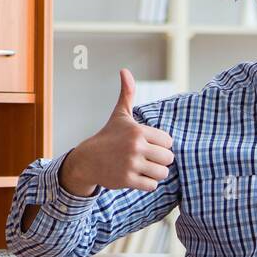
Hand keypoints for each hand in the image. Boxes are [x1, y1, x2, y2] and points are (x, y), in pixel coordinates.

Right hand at [59, 69, 174, 196]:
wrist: (88, 160)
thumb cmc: (108, 136)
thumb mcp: (119, 115)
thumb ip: (127, 93)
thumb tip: (124, 70)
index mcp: (137, 131)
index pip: (168, 142)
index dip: (161, 145)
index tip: (149, 144)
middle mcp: (135, 147)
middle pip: (168, 159)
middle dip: (160, 160)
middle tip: (148, 158)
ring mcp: (131, 164)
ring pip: (162, 173)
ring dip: (156, 173)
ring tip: (144, 167)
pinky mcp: (127, 180)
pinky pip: (151, 185)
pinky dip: (147, 183)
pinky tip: (138, 176)